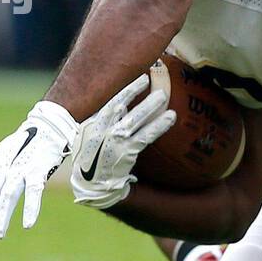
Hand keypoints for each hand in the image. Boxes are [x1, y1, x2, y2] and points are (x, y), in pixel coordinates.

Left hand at [0, 100, 78, 240]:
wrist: (48, 127)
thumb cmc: (25, 143)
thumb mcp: (0, 155)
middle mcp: (4, 167)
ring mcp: (21, 168)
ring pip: (7, 196)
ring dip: (1, 217)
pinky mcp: (38, 170)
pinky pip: (33, 192)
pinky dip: (30, 208)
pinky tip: (27, 225)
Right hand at [71, 75, 176, 210]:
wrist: (91, 182)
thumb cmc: (92, 154)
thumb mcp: (90, 133)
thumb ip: (103, 117)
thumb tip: (124, 100)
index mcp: (93, 123)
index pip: (111, 102)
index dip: (127, 89)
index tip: (142, 78)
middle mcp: (102, 131)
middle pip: (121, 107)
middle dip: (138, 93)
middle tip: (154, 81)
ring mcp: (115, 142)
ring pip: (135, 120)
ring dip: (150, 107)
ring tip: (164, 96)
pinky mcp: (126, 152)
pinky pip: (146, 136)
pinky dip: (159, 126)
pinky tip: (170, 117)